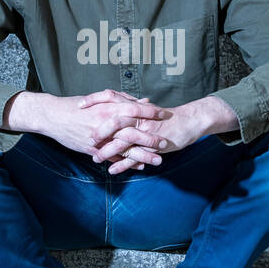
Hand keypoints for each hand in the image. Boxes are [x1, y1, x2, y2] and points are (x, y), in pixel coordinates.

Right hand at [26, 90, 170, 171]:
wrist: (54, 116)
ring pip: (125, 149)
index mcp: (108, 108)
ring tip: (158, 160)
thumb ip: (123, 100)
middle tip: (166, 142)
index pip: (135, 109)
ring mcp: (99, 138)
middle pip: (133, 132)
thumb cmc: (77, 106)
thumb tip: (144, 101)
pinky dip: (126, 163)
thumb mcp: (100, 99)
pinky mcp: (92, 149)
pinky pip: (113, 158)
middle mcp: (106, 123)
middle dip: (151, 138)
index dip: (151, 113)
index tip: (165, 115)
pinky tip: (139, 167)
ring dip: (143, 155)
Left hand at [80, 90, 208, 173]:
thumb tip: (110, 105)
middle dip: (98, 131)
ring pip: (123, 141)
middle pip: (114, 121)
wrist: (188, 121)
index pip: (110, 97)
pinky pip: (135, 156)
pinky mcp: (152, 146)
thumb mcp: (144, 108)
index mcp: (134, 106)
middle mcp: (139, 117)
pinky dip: (123, 165)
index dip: (94, 100)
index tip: (80, 105)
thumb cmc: (164, 116)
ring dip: (107, 151)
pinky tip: (112, 171)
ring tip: (95, 159)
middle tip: (86, 139)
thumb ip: (128, 107)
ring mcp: (145, 132)